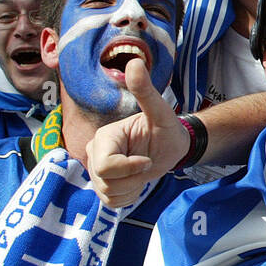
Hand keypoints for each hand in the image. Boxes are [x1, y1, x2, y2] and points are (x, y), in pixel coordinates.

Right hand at [87, 57, 187, 206]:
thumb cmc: (168, 129)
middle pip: (106, 182)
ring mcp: (96, 172)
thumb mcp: (161, 112)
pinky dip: (130, 196)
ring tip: (142, 170)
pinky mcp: (103, 186)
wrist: (172, 147)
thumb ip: (146, 91)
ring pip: (109, 195)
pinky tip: (137, 180)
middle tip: (146, 163)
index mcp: (103, 137)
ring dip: (133, 187)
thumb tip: (135, 62)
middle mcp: (93, 153)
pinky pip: (112, 203)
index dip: (130, 168)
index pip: (105, 166)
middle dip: (132, 178)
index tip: (148, 160)